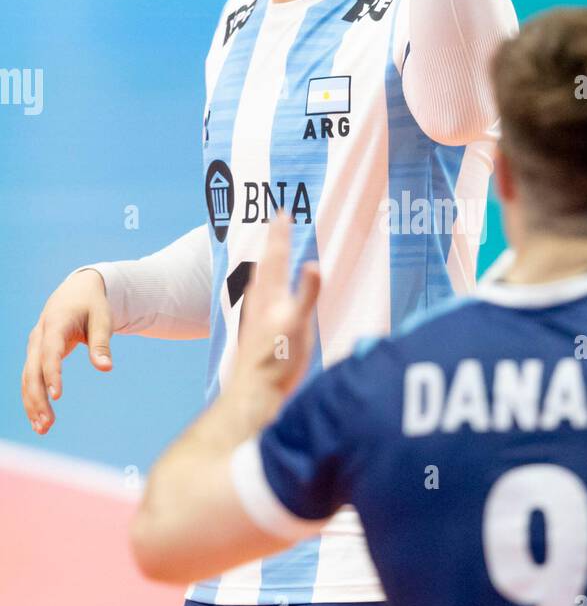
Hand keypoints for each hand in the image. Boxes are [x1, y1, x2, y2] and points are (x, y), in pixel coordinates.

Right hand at [22, 270, 113, 433]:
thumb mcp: (102, 319)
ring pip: (27, 378)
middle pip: (33, 370)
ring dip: (32, 404)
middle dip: (38, 398)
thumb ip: (102, 343)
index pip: (50, 352)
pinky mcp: (35, 355)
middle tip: (48, 424)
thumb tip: (105, 368)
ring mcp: (34, 347)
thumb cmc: (92, 305)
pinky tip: (40, 420)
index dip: (52, 374)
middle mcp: (39, 337)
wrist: (76, 291)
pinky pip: (29, 379)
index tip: (57, 396)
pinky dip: (32, 399)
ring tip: (43, 429)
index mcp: (55, 324)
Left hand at [225, 212, 319, 426]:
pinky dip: (267, 287)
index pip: (276, 257)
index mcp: (271, 297)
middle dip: (273, 243)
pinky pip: (262, 299)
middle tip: (276, 223)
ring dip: (268, 263)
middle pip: (266, 265)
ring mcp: (257, 318)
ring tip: (271, 254)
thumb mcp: (298, 326)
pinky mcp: (258, 334)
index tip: (281, 212)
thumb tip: (313, 263)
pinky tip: (266, 297)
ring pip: (261, 282)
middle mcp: (260, 303)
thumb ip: (307, 295)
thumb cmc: (277, 362)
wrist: (254, 393)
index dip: (280, 235)